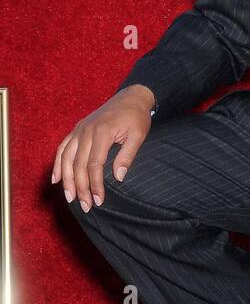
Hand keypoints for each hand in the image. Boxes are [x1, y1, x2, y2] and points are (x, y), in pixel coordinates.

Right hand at [51, 85, 154, 211]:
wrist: (131, 97)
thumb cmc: (136, 117)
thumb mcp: (138, 135)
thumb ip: (127, 155)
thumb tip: (118, 178)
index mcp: (101, 132)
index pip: (94, 165)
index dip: (95, 185)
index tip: (100, 201)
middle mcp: (86, 131)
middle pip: (78, 164)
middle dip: (81, 188)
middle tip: (86, 206)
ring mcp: (79, 130)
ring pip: (67, 158)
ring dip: (67, 180)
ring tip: (69, 198)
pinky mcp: (77, 129)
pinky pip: (63, 148)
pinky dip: (58, 164)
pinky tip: (56, 179)